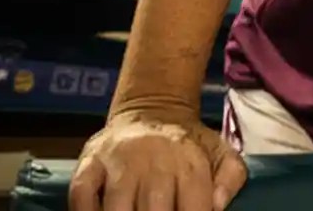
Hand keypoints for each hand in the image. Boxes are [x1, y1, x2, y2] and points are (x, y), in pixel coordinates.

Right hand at [69, 111, 247, 210]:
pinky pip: (81, 194)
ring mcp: (118, 162)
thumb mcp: (221, 153)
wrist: (152, 111)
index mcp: (189, 162)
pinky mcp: (89, 162)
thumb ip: (230, 178)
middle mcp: (153, 161)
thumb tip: (216, 206)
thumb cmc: (189, 145)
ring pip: (117, 208)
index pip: (194, 207)